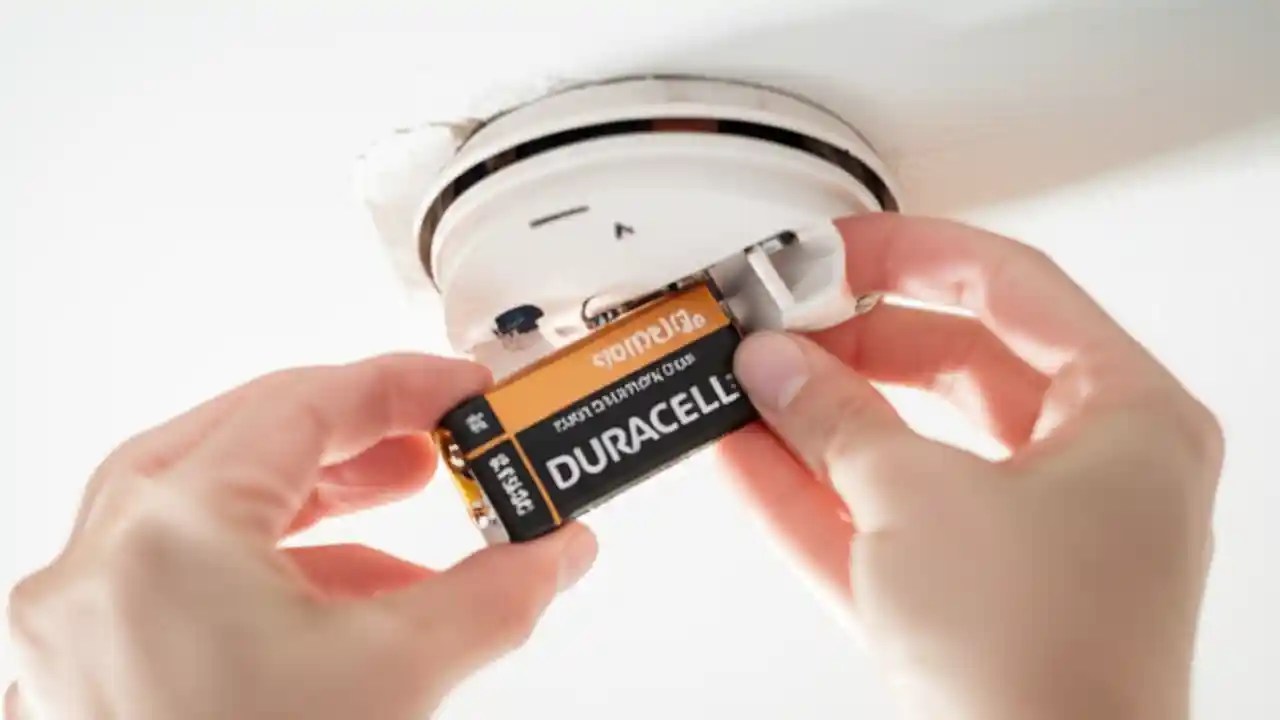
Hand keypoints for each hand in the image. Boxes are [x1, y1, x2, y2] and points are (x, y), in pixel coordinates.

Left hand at [5, 355, 596, 719]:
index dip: (403, 386)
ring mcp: (83, 615)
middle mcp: (102, 560)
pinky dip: (270, 565)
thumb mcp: (400, 677)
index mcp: (170, 532)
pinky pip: (183, 570)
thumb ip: (495, 594)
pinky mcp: (92, 663)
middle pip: (242, 440)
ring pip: (206, 503)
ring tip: (403, 515)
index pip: (304, 404)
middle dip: (355, 438)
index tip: (462, 390)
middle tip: (435, 441)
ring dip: (316, 502)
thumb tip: (555, 550)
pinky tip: (346, 599)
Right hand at [720, 215, 1221, 719]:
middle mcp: (1086, 475)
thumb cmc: (1047, 663)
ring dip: (819, 416)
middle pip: (952, 367)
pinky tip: (745, 453)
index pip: (1010, 289)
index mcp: (1125, 419)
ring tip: (744, 382)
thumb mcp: (920, 500)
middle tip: (777, 326)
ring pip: (906, 448)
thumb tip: (778, 367)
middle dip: (851, 347)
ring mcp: (1020, 541)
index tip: (833, 250)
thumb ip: (836, 417)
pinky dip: (813, 489)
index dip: (910, 255)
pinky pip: (879, 519)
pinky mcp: (961, 598)